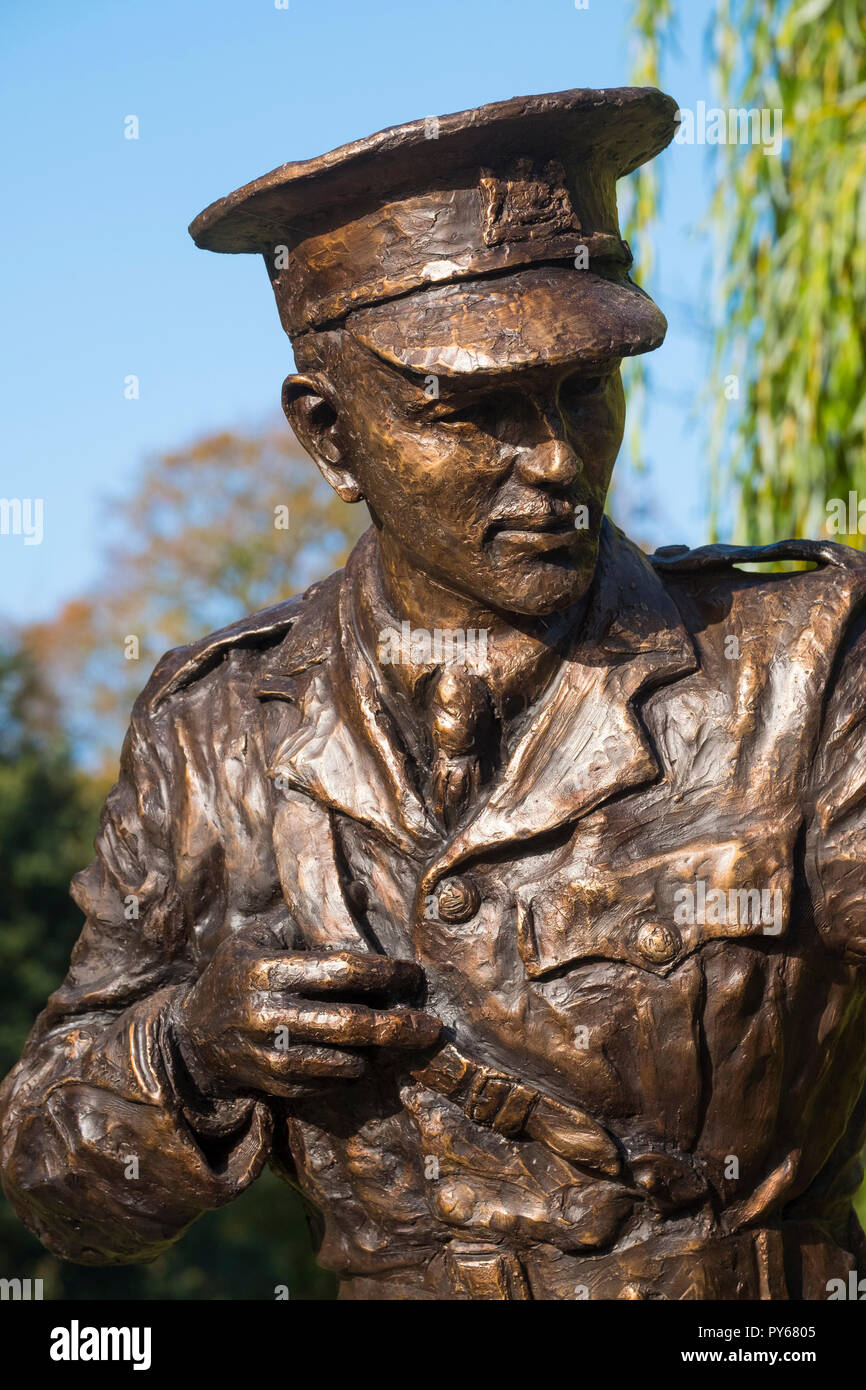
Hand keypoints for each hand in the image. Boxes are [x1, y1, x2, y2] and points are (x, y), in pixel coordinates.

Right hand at [168, 924, 440, 1099]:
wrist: (191, 1036)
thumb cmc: (238, 973)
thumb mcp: (262, 936)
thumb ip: (310, 920)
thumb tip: (362, 891)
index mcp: (267, 970)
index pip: (341, 970)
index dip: (385, 972)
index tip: (413, 974)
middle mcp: (267, 1014)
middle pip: (350, 1024)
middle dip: (399, 1025)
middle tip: (432, 1026)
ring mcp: (268, 1054)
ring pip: (342, 1060)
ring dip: (377, 1051)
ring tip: (398, 1039)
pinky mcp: (271, 1083)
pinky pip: (325, 1084)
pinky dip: (350, 1073)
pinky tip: (363, 1059)